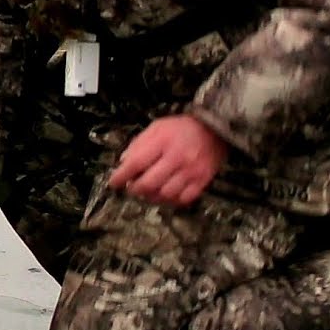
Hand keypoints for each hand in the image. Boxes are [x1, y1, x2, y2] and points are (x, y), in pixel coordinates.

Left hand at [108, 114, 227, 206]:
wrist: (215, 129)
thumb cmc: (181, 128)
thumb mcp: (156, 128)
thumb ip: (138, 144)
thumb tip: (123, 163)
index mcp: (162, 142)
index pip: (136, 163)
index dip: (121, 176)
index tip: (114, 182)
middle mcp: (177, 158)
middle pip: (149, 183)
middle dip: (135, 189)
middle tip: (131, 188)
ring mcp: (191, 171)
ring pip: (165, 195)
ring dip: (151, 197)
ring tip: (147, 192)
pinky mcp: (202, 180)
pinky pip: (183, 199)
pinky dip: (171, 201)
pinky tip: (165, 194)